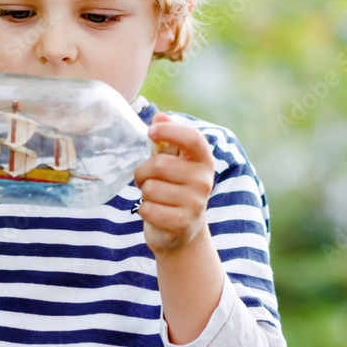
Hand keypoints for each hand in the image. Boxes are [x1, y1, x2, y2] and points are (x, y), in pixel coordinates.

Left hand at [133, 114, 214, 255]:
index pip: (193, 139)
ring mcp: (195, 204)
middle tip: (145, 178)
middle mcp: (204, 181)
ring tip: (153, 196)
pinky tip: (155, 212)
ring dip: (143, 192)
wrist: (183, 231)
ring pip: (150, 189)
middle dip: (142, 171)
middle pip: (159, 165)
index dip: (170, 131)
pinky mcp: (182, 224)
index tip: (150, 131)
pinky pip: (147, 209)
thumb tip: (159, 116)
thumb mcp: (174, 162)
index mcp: (203, 160)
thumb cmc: (174, 188)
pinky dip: (144, 210)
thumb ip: (167, 138)